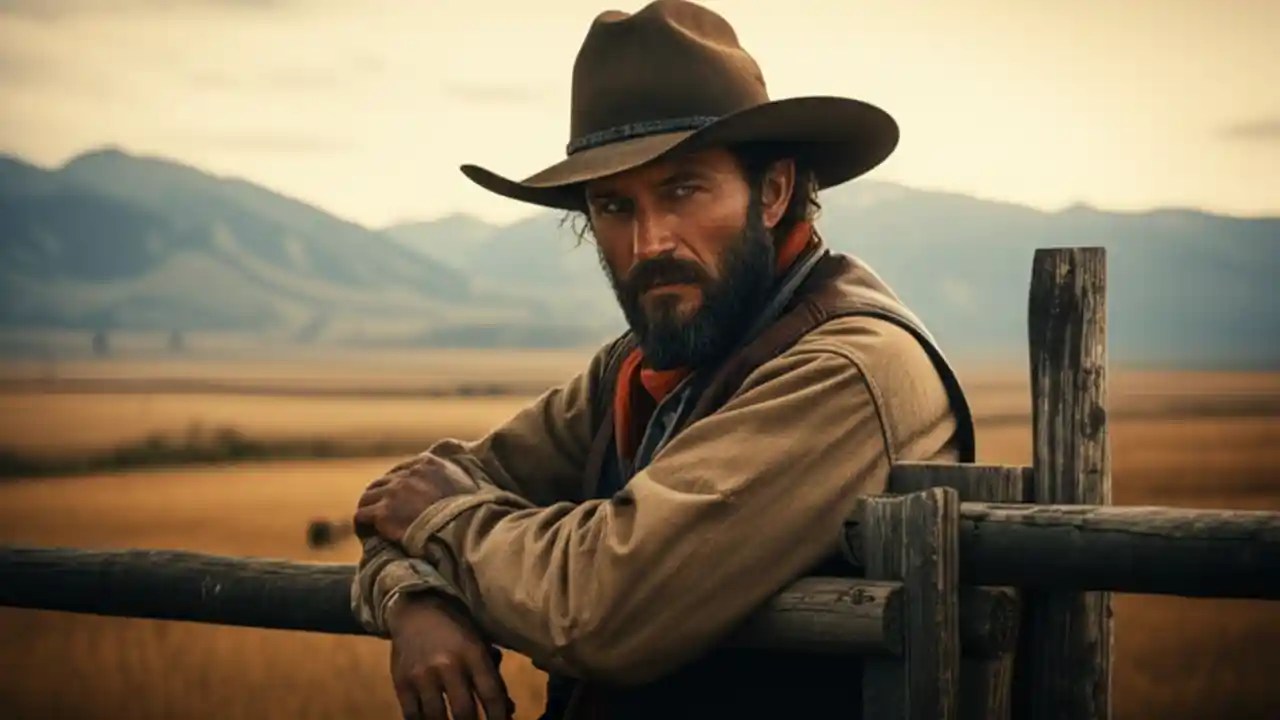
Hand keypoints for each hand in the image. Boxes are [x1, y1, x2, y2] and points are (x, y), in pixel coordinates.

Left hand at [354, 454, 475, 544]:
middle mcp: (407, 473)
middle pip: (383, 481)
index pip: (402, 469)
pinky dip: (362, 524)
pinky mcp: (383, 512)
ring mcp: (393, 491)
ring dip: (369, 508)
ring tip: (371, 523)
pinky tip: (366, 532)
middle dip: (381, 496)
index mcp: (428, 463)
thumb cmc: (470, 512)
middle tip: (383, 512)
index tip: (400, 499)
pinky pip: (361, 515)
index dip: (398, 485)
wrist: (460, 528)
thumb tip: (459, 481)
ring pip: (368, 497)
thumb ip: (456, 476)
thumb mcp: (469, 483)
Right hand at [389, 593, 512, 719]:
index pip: (491, 693)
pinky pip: (412, 715)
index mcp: (472, 652)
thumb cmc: (455, 627)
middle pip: (464, 711)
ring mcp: (422, 675)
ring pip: (437, 718)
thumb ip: (492, 674)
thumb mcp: (480, 642)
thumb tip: (508, 710)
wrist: (416, 609)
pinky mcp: (401, 682)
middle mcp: (448, 665)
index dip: (499, 716)